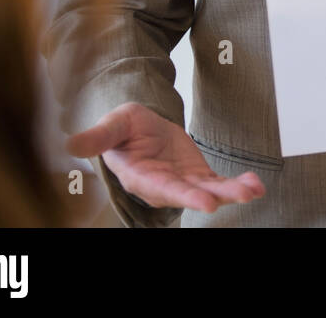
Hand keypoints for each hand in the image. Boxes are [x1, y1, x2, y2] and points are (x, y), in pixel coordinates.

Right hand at [66, 103, 265, 213]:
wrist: (139, 128)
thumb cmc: (123, 128)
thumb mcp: (112, 125)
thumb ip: (98, 136)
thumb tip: (69, 143)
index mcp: (141, 177)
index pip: (164, 189)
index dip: (184, 195)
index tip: (205, 201)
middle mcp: (163, 186)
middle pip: (191, 194)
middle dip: (214, 197)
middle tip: (237, 197)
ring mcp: (183, 183)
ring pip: (210, 191)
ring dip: (232, 192)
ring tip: (253, 190)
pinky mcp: (197, 177)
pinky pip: (219, 183)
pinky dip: (238, 184)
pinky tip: (255, 184)